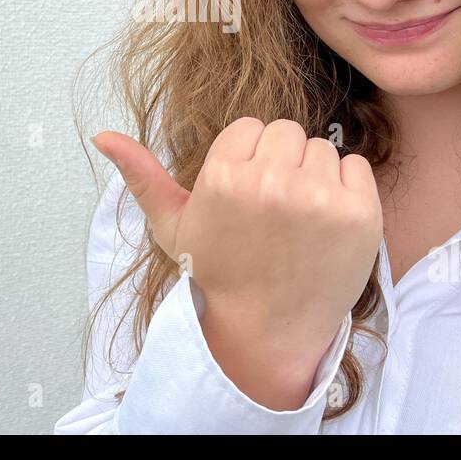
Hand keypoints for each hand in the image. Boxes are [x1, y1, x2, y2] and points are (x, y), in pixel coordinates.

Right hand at [90, 117, 382, 381]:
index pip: (249, 128)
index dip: (247, 161)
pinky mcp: (359, 213)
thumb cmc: (219, 274)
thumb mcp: (174, 226)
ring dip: (314, 176)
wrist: (267, 331)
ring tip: (298, 222)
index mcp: (223, 177)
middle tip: (273, 212)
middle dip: (281, 163)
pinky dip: (347, 189)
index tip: (245, 200)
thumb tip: (101, 134)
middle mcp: (270, 182)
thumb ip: (142, 176)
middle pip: (286, 132)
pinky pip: (356, 166)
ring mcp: (319, 198)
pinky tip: (326, 225)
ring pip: (321, 149)